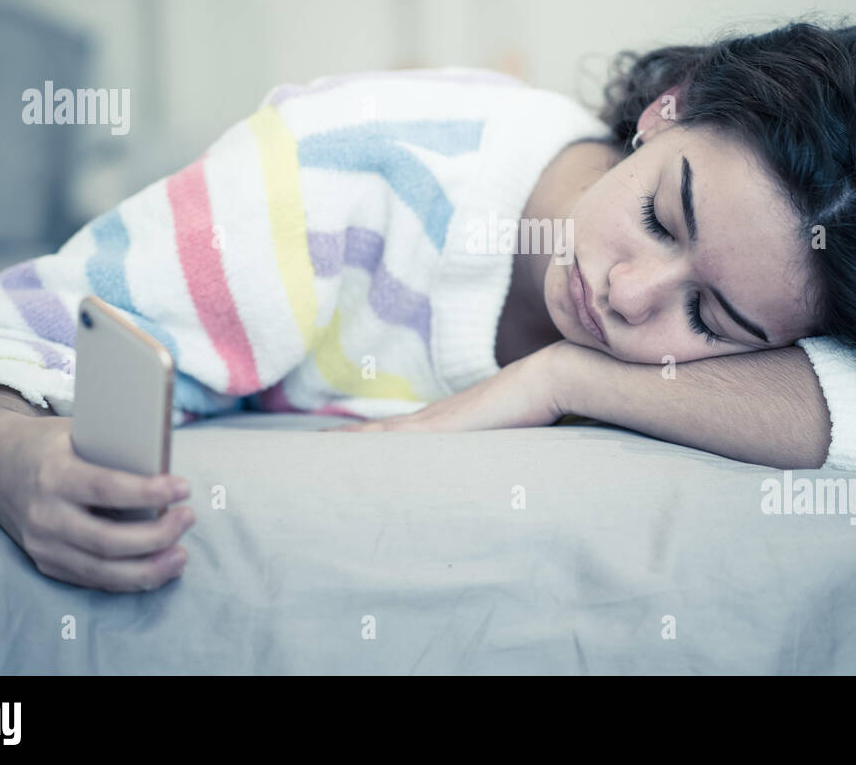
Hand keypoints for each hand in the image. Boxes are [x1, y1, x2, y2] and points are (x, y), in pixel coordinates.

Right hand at [0, 397, 194, 591]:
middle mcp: (44, 515)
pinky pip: (92, 579)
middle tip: (188, 518)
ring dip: (149, 569)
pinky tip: (158, 568)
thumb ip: (115, 450)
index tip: (183, 488)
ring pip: (101, 570)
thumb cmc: (51, 443)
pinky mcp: (45, 562)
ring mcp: (42, 544)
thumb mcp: (78, 432)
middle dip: (156, 536)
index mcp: (53, 474)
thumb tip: (168, 465)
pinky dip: (129, 579)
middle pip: (107, 540)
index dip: (148, 493)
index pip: (106, 489)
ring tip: (181, 555)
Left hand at [329, 339, 584, 433]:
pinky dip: (359, 446)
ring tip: (310, 453)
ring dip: (343, 445)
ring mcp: (431, 423)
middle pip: (375, 435)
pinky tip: (336, 453)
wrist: (548, 379)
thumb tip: (503, 477)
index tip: (338, 447)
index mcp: (446, 425)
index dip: (367, 442)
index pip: (397, 437)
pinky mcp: (435, 429)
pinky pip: (386, 439)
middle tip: (307, 452)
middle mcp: (432, 421)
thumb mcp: (512, 441)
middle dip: (343, 443)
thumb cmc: (540, 409)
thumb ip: (499, 456)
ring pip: (374, 436)